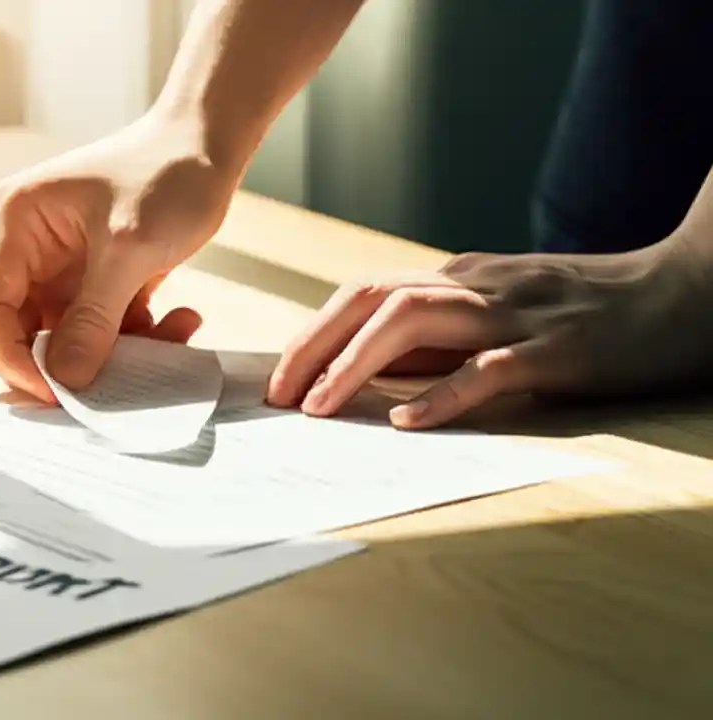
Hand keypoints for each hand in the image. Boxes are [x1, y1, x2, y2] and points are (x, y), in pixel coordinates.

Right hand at [0, 116, 238, 400]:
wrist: (211, 142)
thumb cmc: (167, 174)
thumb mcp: (130, 248)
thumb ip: (94, 318)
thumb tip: (66, 379)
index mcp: (15, 223)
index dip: (13, 357)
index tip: (57, 393)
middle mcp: (26, 245)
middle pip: (16, 329)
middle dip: (60, 362)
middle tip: (104, 386)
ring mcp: (59, 264)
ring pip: (63, 337)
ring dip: (112, 351)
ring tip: (170, 333)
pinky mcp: (92, 279)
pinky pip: (98, 328)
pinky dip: (135, 336)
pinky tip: (180, 319)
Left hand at [266, 243, 712, 428]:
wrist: (685, 290)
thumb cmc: (586, 310)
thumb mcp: (501, 310)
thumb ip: (444, 335)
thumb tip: (371, 374)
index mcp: (458, 279)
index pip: (364, 293)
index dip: (313, 333)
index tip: (277, 378)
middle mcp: (475, 287)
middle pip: (372, 298)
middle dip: (314, 345)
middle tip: (277, 397)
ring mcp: (514, 314)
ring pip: (415, 321)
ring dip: (356, 364)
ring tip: (319, 408)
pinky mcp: (557, 348)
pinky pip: (488, 368)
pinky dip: (443, 393)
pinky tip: (407, 421)